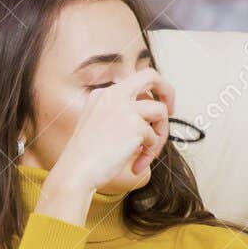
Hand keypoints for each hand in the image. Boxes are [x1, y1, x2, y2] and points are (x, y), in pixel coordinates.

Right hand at [45, 68, 174, 195]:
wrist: (76, 171)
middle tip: (171, 110)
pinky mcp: (136, 125)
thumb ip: (119, 116)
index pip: (134, 83)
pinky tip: (135, 165)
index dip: (148, 95)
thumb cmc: (85, 156)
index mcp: (102, 94)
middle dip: (167, 91)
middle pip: (151, 76)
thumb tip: (149, 120)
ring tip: (148, 154)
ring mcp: (124, 107)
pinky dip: (149, 154)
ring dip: (160, 134)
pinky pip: (155, 137)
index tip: (154, 109)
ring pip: (160, 111)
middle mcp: (113, 94)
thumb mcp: (96, 125)